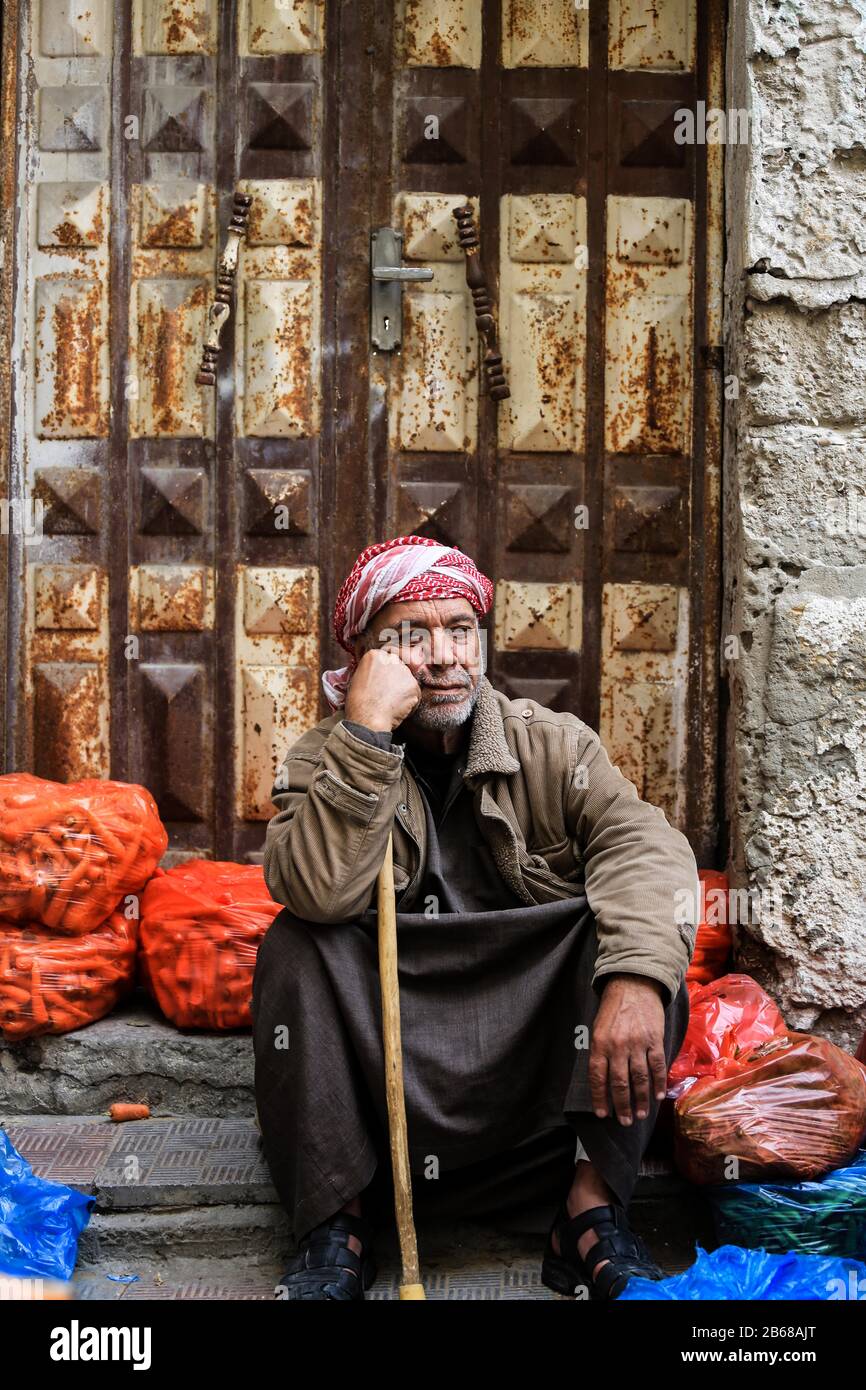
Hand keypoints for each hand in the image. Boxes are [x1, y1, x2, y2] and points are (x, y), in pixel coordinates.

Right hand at [344, 649, 421, 731]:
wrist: (368, 717)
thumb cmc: (359, 702)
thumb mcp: (358, 678)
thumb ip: (371, 671)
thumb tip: (378, 674)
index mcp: (375, 655)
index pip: (386, 659)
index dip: (385, 672)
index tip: (384, 681)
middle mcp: (391, 659)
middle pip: (398, 667)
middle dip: (395, 679)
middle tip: (387, 694)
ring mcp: (404, 671)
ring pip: (407, 680)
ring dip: (402, 690)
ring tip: (391, 703)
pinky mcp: (414, 685)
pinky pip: (414, 692)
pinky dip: (409, 701)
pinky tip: (398, 708)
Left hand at [588, 974, 667, 1125]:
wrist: (634, 984)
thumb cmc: (613, 1009)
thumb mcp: (598, 1028)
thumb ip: (601, 1052)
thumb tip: (603, 1081)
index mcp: (600, 1043)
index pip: (598, 1077)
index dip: (600, 1098)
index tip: (602, 1115)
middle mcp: (618, 1045)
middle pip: (620, 1083)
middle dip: (622, 1106)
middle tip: (625, 1122)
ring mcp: (638, 1043)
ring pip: (640, 1078)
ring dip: (640, 1100)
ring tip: (640, 1115)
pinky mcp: (655, 1039)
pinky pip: (657, 1066)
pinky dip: (658, 1083)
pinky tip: (657, 1096)